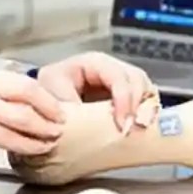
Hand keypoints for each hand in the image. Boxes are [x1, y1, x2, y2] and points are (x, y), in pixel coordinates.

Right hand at [0, 69, 65, 168]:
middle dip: (50, 107)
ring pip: (24, 116)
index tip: (55, 105)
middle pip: (27, 91)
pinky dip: (31, 144)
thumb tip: (24, 109)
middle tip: (62, 119)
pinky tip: (39, 149)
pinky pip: (13, 137)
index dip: (43, 94)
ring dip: (44, 128)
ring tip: (55, 135)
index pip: (20, 81)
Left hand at [35, 52, 154, 133]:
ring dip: (145, 110)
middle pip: (137, 79)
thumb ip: (69, 103)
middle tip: (131, 130)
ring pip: (145, 89)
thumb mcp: (52, 91)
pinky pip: (145, 101)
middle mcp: (112, 68)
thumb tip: (86, 123)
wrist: (47, 99)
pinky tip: (140, 130)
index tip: (120, 124)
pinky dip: (145, 115)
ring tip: (138, 131)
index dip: (123, 98)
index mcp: (94, 63)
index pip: (117, 76)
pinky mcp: (126, 97)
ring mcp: (121, 81)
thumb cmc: (49, 89)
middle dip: (137, 105)